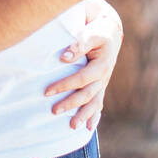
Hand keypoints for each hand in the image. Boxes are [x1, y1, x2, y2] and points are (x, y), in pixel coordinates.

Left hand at [44, 0, 122, 130]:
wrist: (110, 31)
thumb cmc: (99, 31)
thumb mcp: (91, 33)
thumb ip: (79, 44)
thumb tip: (63, 58)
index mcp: (102, 65)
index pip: (81, 78)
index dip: (64, 85)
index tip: (47, 91)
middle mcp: (104, 76)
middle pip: (87, 94)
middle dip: (71, 104)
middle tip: (54, 111)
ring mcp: (103, 82)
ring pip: (95, 103)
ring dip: (84, 115)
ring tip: (72, 126)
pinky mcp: (101, 84)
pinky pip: (99, 102)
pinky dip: (95, 115)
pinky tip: (90, 126)